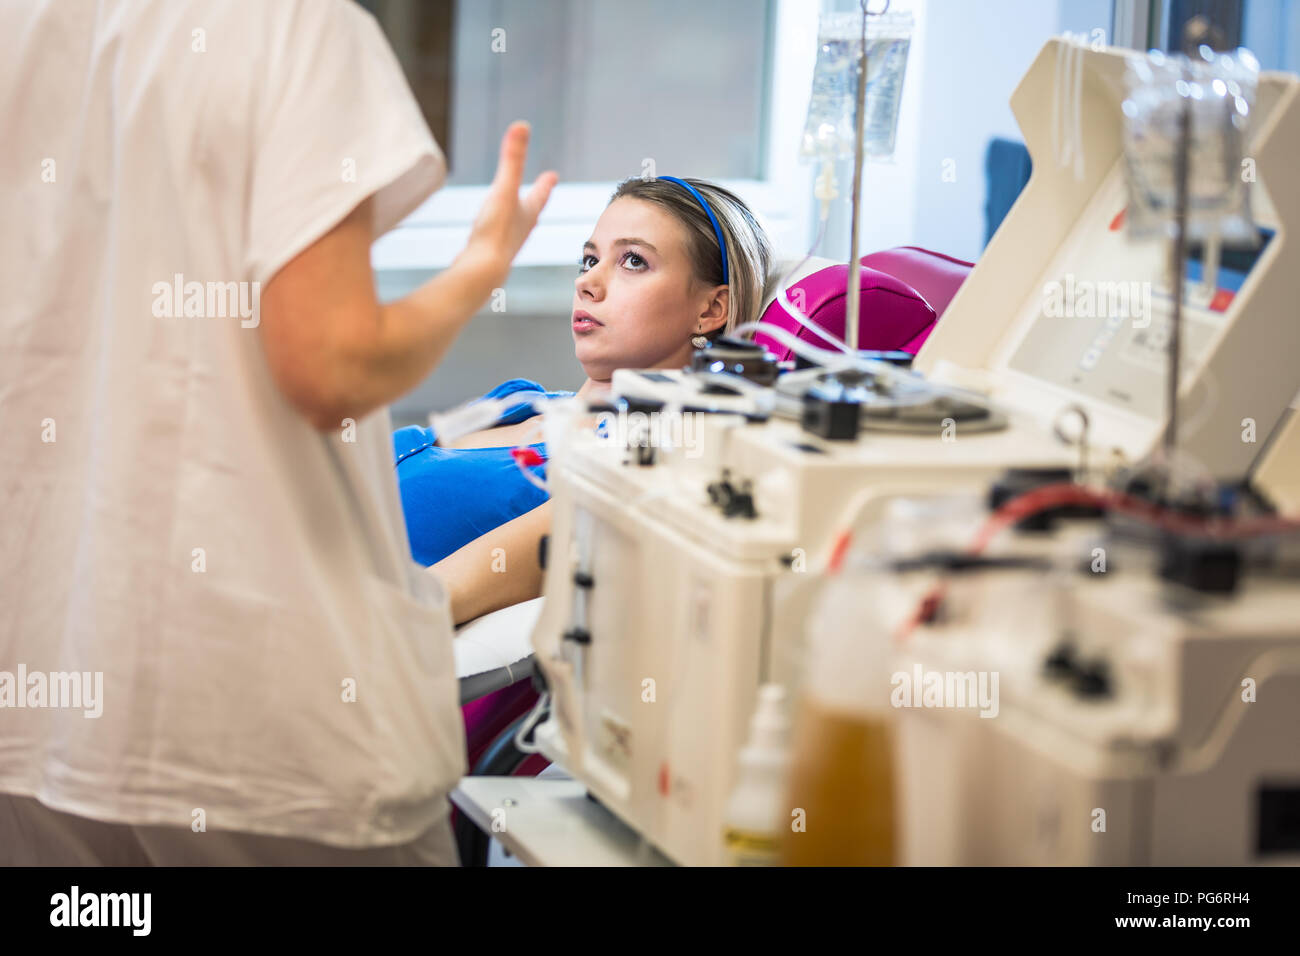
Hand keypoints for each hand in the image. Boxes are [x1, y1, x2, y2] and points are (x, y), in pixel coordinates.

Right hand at [461, 122, 557, 283]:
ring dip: (515, 220)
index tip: (553, 176)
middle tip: (540, 194)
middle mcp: (519, 231)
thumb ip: (512, 159)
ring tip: (514, 216)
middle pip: (530, 212)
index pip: (540, 194)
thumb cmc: (495, 231)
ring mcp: (503, 245)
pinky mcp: (487, 256)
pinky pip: (492, 241)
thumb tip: (522, 125)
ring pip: (513, 228)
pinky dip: (493, 234)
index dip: (545, 184)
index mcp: (527, 214)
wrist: (481, 272)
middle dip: (535, 201)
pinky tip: (483, 239)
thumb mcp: (504, 189)